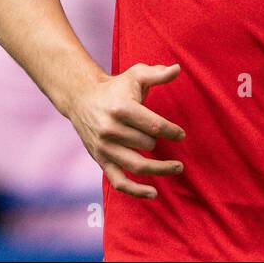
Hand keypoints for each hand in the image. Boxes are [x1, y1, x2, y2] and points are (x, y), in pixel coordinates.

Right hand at [67, 62, 185, 198]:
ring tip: (177, 167)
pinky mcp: (100, 160)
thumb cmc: (116, 87)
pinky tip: (154, 193)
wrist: (82, 99)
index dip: (171, 131)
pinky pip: (119, 182)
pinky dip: (136, 191)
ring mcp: (104, 148)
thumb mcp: (135, 75)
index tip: (181, 134)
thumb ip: (157, 74)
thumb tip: (177, 69)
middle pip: (146, 143)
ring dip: (160, 169)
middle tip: (169, 141)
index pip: (152, 125)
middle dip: (160, 142)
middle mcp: (110, 130)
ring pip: (137, 165)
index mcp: (121, 108)